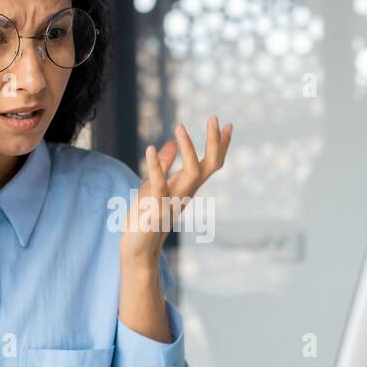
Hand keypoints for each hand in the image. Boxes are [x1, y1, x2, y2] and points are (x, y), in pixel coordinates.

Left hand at [120, 115, 232, 267]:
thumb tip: (168, 145)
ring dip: (188, 149)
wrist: (137, 249)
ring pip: (192, 173)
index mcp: (186, 187)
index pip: (209, 164)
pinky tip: (150, 149)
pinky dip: (155, 167)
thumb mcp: (152, 186)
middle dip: (214, 142)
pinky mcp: (156, 208)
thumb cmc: (144, 218)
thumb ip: (163, 167)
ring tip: (180, 126)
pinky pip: (159, 185)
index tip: (228, 124)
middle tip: (215, 118)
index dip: (220, 145)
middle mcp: (185, 193)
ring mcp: (173, 201)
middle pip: (209, 166)